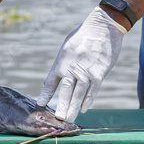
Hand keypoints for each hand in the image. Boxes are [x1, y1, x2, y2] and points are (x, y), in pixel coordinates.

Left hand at [37, 6, 126, 122]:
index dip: (46, 92)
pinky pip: (94, 87)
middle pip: (66, 87)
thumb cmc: (84, 35)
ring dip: (74, 106)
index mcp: (63, 57)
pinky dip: (89, 98)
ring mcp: (88, 67)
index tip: (40, 103)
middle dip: (62, 104)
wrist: (103, 24)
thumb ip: (64, 61)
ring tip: (69, 119)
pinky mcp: (101, 69)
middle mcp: (74, 63)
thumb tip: (60, 76)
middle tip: (58, 119)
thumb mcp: (69, 45)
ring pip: (80, 90)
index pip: (52, 78)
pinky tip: (84, 108)